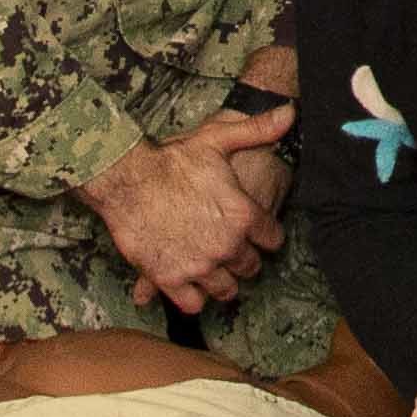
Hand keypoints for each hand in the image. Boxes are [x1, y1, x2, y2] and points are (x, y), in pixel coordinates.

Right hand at [82, 104, 297, 310]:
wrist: (126, 180)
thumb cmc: (171, 159)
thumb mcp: (217, 138)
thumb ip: (257, 130)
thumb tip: (290, 112)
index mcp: (243, 215)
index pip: (272, 239)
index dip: (267, 236)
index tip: (260, 234)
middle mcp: (226, 245)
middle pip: (250, 267)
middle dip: (244, 260)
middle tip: (234, 252)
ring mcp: (198, 266)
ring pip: (225, 290)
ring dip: (223, 282)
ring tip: (214, 270)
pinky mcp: (170, 279)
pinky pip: (193, 303)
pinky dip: (193, 297)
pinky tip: (190, 285)